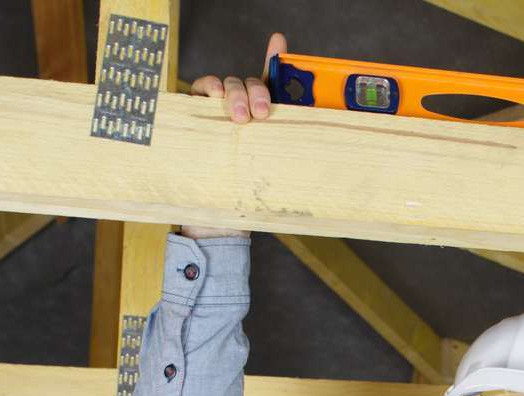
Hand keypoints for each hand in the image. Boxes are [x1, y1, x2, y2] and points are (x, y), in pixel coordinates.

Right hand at [179, 32, 286, 239]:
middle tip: (262, 115)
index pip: (270, 84)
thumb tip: (329, 156)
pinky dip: (205, 92)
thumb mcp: (276, 175)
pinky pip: (197, 93)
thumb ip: (290, 156)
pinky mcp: (194, 119)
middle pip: (248, 83)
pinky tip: (210, 100)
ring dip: (234, 94)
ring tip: (239, 119)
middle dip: (256, 92)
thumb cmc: (249, 200)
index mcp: (262, 121)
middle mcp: (239, 112)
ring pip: (225, 85)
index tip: (279, 40)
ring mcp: (215, 114)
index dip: (274, 58)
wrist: (216, 226)